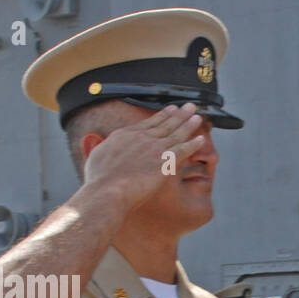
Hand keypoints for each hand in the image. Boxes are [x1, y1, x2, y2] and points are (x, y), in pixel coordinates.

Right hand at [82, 103, 207, 213]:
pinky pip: (183, 150)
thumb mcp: (96, 157)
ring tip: (198, 117)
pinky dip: (193, 144)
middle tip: (190, 106)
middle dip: (179, 114)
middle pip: (165, 123)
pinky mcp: (164, 162)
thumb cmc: (98, 180)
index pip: (148, 123)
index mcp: (125, 135)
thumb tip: (99, 148)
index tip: (171, 110)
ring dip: (189, 124)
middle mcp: (141, 138)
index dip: (162, 116)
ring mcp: (154, 149)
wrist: (107, 191)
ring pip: (176, 133)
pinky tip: (201, 139)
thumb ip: (102, 149)